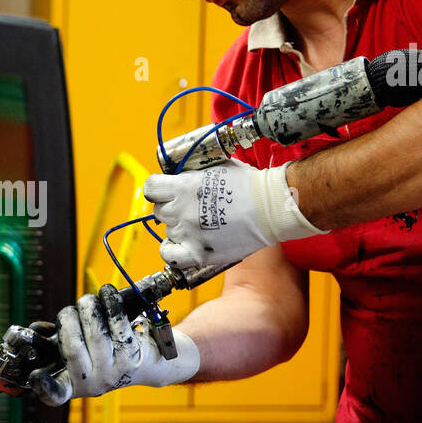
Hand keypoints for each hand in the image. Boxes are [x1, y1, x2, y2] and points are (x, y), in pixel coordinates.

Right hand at [28, 283, 199, 405]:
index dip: (43, 385)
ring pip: (95, 331)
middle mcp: (94, 383)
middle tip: (70, 311)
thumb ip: (59, 344)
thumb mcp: (82, 356)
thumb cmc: (107, 354)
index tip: (36, 376)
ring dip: (88, 307)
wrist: (152, 363)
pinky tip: (107, 293)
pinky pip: (117, 321)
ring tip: (88, 301)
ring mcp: (115, 371)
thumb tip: (37, 330)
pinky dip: (109, 301)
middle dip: (68, 320)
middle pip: (72, 348)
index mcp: (74, 386)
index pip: (55, 392)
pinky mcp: (133, 354)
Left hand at [143, 159, 326, 269]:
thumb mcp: (216, 166)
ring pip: (168, 231)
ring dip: (179, 228)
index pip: (151, 188)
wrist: (270, 208)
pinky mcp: (197, 252)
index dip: (158, 189)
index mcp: (183, 187)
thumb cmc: (249, 185)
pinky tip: (183, 245)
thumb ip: (194, 172)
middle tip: (191, 208)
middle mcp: (181, 210)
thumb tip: (181, 173)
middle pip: (160, 211)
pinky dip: (172, 251)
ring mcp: (187, 233)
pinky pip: (170, 255)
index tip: (166, 191)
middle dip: (172, 207)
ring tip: (200, 224)